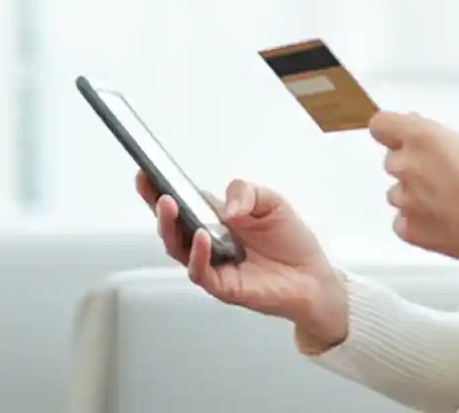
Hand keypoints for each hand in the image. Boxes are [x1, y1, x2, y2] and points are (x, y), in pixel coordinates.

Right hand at [135, 171, 348, 345]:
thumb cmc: (291, 239)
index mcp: (215, 217)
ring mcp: (212, 264)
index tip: (145, 172)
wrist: (313, 276)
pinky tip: (202, 237)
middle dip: (155, 204)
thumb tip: (225, 208)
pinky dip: (197, 254)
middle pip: (171, 225)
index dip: (160, 188)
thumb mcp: (272, 201)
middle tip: (151, 186)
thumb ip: (246, 193)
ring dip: (170, 226)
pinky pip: (200, 272)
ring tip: (169, 204)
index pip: (181, 201)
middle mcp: (207, 241)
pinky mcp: (222, 285)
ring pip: (178, 248)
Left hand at [369, 111, 458, 297]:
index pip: (380, 125)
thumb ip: (436, 136)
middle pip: (392, 160)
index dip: (392, 132)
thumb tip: (415, 131)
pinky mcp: (409, 230)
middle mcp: (407, 165)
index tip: (402, 139)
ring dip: (415, 196)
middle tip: (444, 178)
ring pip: (397, 193)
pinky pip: (402, 222)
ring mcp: (405, 200)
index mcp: (422, 137)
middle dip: (412, 166)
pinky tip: (446, 222)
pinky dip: (418, 222)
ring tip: (451, 204)